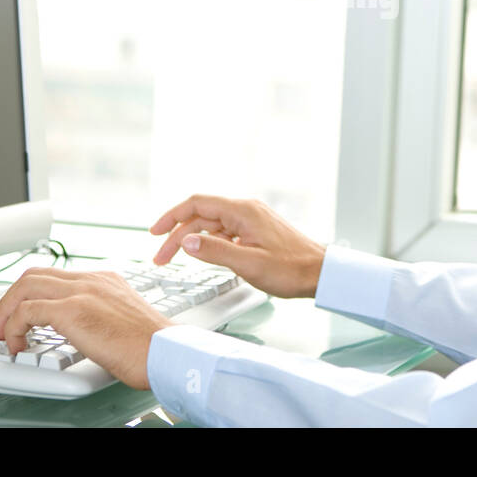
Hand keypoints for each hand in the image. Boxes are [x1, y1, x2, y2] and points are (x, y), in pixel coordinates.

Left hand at [0, 268, 172, 390]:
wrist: (165, 352)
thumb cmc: (151, 346)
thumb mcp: (122, 319)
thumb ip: (99, 315)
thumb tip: (80, 331)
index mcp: (102, 280)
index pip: (54, 275)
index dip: (29, 294)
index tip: (19, 315)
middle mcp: (91, 279)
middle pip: (33, 275)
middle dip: (9, 300)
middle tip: (1, 325)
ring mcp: (82, 291)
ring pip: (24, 287)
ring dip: (5, 312)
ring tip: (2, 336)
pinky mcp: (73, 310)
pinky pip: (27, 311)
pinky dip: (13, 327)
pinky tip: (17, 344)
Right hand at [149, 195, 326, 298]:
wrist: (321, 273)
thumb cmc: (292, 269)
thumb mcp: (248, 264)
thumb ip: (215, 252)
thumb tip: (187, 242)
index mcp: (243, 211)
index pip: (197, 204)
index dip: (171, 217)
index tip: (155, 232)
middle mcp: (246, 210)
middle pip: (201, 216)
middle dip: (177, 235)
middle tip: (161, 257)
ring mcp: (252, 219)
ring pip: (212, 224)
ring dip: (192, 240)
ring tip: (176, 259)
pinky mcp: (256, 230)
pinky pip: (225, 231)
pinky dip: (209, 242)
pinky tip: (204, 255)